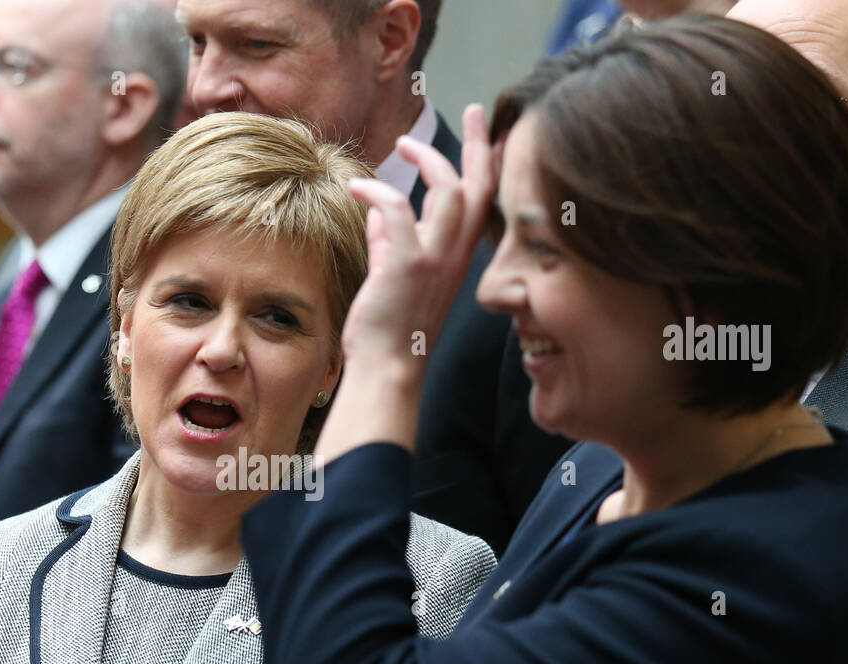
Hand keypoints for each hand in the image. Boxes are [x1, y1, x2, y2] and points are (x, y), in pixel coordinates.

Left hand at [341, 103, 498, 368]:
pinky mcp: (407, 265)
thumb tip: (378, 217)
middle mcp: (455, 257)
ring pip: (451, 192)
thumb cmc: (388, 332)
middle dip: (480, 143)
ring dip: (429, 160)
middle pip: (480, 187)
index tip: (490, 136)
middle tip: (476, 109)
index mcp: (457, 260)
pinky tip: (357, 188)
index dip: (489, 165)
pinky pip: (398, 210)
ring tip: (405, 145)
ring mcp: (434, 260)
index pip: (484, 203)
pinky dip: (378, 191)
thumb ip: (390, 245)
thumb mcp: (394, 279)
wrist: (386, 370)